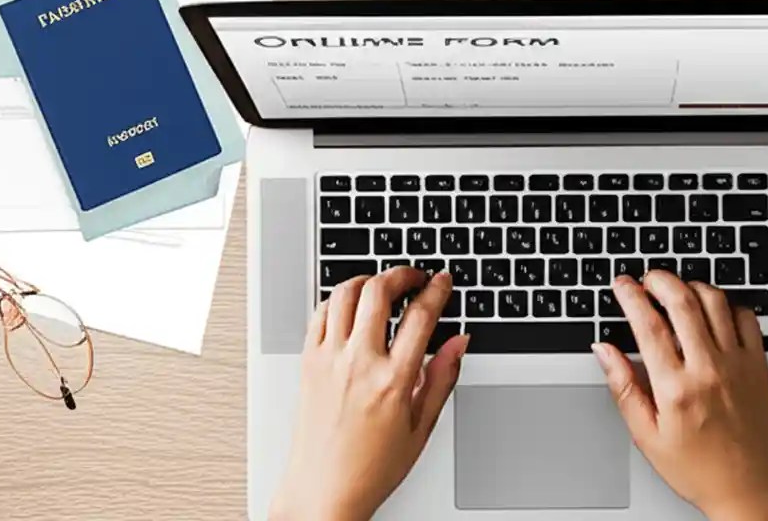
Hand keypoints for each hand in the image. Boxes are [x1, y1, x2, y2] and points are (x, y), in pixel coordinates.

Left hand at [270, 268, 468, 520]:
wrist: (322, 493)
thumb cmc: (371, 469)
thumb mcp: (421, 427)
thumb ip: (442, 378)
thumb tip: (459, 342)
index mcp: (392, 382)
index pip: (421, 316)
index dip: (436, 289)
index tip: (443, 281)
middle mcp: (358, 365)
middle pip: (379, 291)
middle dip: (402, 273)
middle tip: (414, 277)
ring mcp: (328, 361)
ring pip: (345, 293)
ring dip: (369, 280)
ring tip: (383, 286)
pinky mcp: (307, 363)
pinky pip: (320, 313)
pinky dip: (338, 299)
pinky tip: (352, 306)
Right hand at [591, 272, 767, 520]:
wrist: (748, 487)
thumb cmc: (697, 468)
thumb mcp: (646, 435)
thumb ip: (624, 387)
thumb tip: (604, 351)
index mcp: (676, 388)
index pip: (648, 325)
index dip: (631, 296)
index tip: (622, 285)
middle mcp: (709, 370)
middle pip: (682, 301)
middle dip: (659, 279)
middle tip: (647, 278)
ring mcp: (737, 364)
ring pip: (715, 301)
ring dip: (692, 286)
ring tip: (677, 290)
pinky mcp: (758, 365)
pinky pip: (746, 317)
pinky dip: (727, 304)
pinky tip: (713, 310)